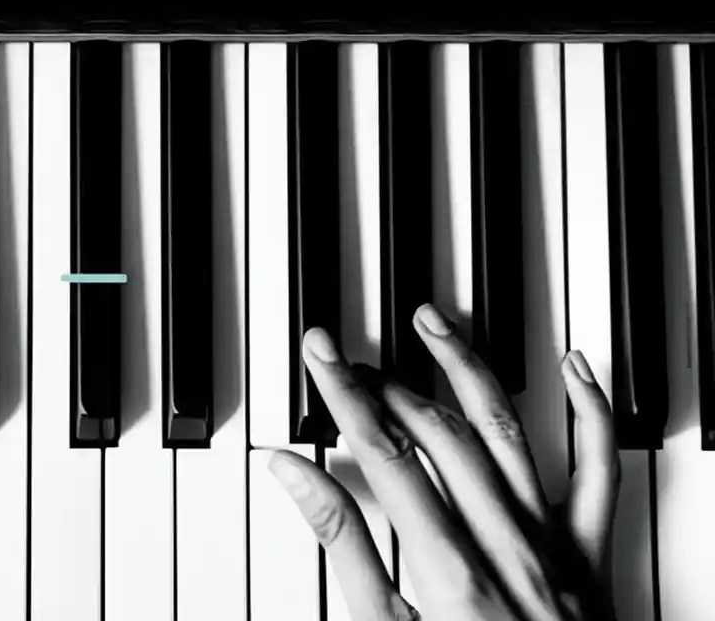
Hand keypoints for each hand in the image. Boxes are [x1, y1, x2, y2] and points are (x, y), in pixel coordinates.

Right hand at [268, 303, 618, 620]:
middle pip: (439, 435)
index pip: (384, 453)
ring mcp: (555, 547)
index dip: (344, 392)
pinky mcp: (591, 556)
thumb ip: (342, 547)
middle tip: (347, 351)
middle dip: (386, 381)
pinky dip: (589, 412)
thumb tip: (294, 475)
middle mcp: (508, 547)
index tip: (319, 351)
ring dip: (467, 369)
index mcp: (449, 571)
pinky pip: (599, 472)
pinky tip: (572, 367)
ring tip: (433, 322)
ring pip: (509, 433)